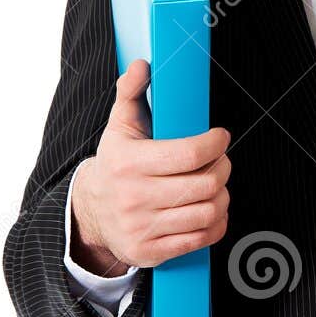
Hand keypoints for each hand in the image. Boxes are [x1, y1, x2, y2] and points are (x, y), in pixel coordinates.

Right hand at [71, 59, 231, 272]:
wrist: (92, 213)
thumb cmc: (115, 164)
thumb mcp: (119, 126)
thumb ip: (131, 92)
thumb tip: (143, 65)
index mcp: (128, 163)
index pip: (188, 153)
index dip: (215, 144)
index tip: (220, 137)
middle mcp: (134, 197)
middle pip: (205, 184)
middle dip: (223, 169)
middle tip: (221, 161)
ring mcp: (142, 227)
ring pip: (208, 212)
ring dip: (222, 196)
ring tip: (216, 185)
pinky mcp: (151, 251)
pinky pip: (201, 238)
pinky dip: (216, 223)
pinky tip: (210, 209)